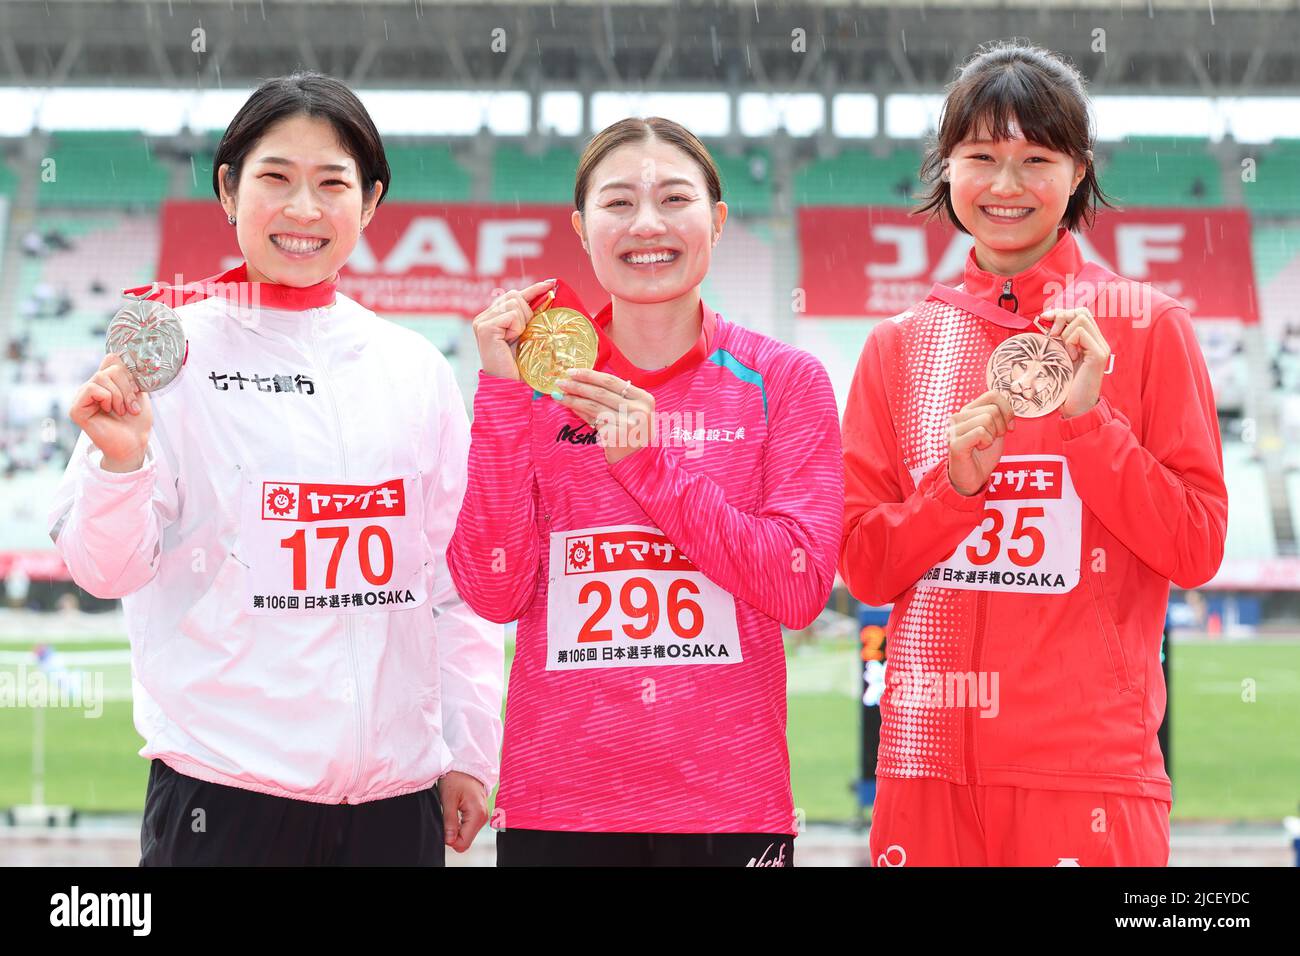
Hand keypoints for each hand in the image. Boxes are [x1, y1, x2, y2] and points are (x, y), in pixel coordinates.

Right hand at [69, 353, 151, 471]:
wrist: (135, 443)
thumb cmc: (136, 421)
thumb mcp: (137, 391)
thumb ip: (127, 373)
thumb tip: (116, 354)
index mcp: (105, 383)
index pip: (111, 359)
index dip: (128, 370)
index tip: (138, 388)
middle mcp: (91, 388)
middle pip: (109, 368)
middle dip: (127, 386)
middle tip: (132, 405)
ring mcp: (82, 398)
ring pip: (101, 377)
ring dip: (119, 394)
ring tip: (123, 410)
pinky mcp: (77, 409)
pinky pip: (91, 388)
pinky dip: (107, 398)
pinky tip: (110, 410)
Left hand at [438, 770, 488, 852]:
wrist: (465, 765)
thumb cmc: (456, 778)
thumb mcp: (448, 799)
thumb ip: (450, 822)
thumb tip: (449, 841)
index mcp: (477, 815)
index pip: (463, 843)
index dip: (449, 839)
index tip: (443, 825)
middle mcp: (483, 818)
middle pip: (465, 841)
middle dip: (452, 834)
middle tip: (446, 816)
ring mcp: (482, 816)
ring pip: (466, 835)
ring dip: (455, 828)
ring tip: (451, 811)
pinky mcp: (479, 814)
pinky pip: (468, 828)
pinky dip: (459, 824)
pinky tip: (456, 812)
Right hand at [471, 278, 556, 380]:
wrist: (509, 385)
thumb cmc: (519, 364)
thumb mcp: (526, 334)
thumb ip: (529, 315)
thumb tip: (547, 292)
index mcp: (491, 317)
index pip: (514, 295)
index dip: (533, 289)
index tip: (551, 283)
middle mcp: (483, 317)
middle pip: (515, 296)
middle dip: (527, 313)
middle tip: (522, 333)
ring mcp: (482, 321)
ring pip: (514, 303)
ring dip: (522, 322)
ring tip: (515, 340)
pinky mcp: (485, 327)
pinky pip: (512, 315)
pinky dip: (517, 328)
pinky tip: (509, 341)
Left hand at [552, 367, 653, 465]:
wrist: (638, 460)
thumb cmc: (633, 432)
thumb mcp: (629, 411)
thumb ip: (611, 397)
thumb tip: (579, 383)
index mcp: (644, 398)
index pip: (612, 381)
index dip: (590, 375)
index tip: (573, 371)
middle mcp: (638, 410)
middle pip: (601, 392)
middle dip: (578, 385)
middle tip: (561, 381)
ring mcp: (627, 424)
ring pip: (594, 406)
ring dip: (574, 398)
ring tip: (559, 394)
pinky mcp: (615, 437)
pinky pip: (592, 421)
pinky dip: (579, 412)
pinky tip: (569, 407)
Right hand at [947, 388, 1015, 495]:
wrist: (972, 478)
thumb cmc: (983, 455)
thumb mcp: (996, 430)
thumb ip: (1000, 415)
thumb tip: (1012, 405)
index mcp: (968, 411)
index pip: (992, 395)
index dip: (1007, 410)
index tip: (1008, 426)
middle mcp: (958, 416)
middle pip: (992, 409)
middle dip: (1001, 426)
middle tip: (994, 438)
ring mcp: (954, 429)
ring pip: (987, 419)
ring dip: (993, 435)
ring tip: (985, 444)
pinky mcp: (955, 443)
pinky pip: (980, 432)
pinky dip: (986, 442)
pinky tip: (979, 448)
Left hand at [1040, 306, 1109, 418]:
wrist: (1075, 408)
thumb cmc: (1064, 385)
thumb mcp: (1058, 357)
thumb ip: (1056, 340)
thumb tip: (1044, 320)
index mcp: (1089, 341)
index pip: (1079, 312)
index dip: (1060, 311)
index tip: (1043, 319)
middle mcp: (1098, 341)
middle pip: (1081, 311)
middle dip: (1061, 317)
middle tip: (1051, 335)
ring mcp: (1100, 347)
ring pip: (1081, 318)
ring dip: (1065, 332)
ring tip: (1064, 351)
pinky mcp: (1098, 354)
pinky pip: (1081, 333)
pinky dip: (1069, 341)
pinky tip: (1070, 357)